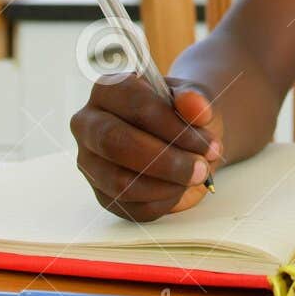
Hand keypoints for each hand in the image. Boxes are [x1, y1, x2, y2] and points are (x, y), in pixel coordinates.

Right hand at [69, 72, 224, 221]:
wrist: (180, 136)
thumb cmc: (181, 112)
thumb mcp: (194, 97)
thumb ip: (196, 98)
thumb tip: (196, 106)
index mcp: (108, 89)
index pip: (135, 105)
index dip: (173, 126)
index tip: (206, 142)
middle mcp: (88, 124)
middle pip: (116, 143)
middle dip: (165, 160)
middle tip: (201, 167)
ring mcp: (90, 161)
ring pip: (120, 182)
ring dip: (167, 184)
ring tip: (196, 176)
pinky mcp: (101, 193)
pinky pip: (130, 207)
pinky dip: (163, 201)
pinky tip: (180, 187)